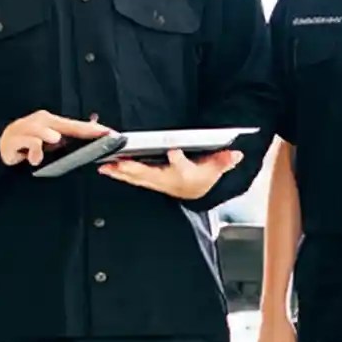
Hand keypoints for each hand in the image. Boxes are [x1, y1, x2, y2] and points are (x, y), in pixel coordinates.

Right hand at [0, 110, 110, 166]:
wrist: (1, 145)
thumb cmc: (27, 143)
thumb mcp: (50, 143)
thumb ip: (68, 138)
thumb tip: (91, 128)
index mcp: (53, 122)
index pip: (77, 126)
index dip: (94, 130)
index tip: (110, 133)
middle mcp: (43, 122)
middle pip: (66, 126)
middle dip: (83, 130)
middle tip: (98, 133)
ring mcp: (28, 128)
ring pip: (43, 131)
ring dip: (49, 136)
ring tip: (56, 140)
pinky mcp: (15, 138)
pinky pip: (27, 143)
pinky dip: (32, 151)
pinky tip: (34, 159)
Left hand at [99, 148, 242, 199]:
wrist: (195, 191)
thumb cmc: (202, 177)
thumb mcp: (216, 168)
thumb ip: (224, 160)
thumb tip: (236, 153)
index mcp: (185, 175)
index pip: (183, 166)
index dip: (178, 159)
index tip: (174, 150)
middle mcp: (167, 180)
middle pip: (150, 174)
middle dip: (135, 169)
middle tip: (120, 162)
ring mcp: (155, 181)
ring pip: (135, 177)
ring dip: (120, 172)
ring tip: (105, 166)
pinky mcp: (146, 180)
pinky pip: (130, 177)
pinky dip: (118, 173)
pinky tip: (106, 168)